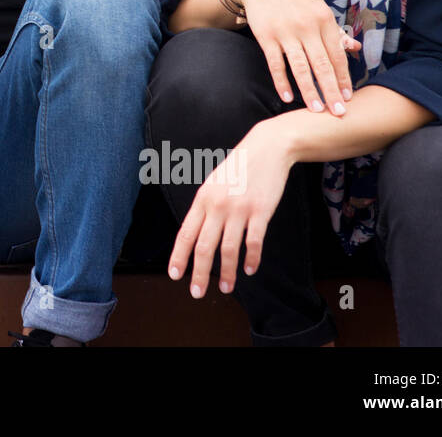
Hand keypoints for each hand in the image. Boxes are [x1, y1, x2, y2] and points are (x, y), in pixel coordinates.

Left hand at [168, 119, 296, 297]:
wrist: (266, 148)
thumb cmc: (239, 167)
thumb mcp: (214, 184)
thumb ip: (205, 208)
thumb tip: (197, 234)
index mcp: (202, 199)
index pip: (185, 234)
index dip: (179, 257)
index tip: (174, 275)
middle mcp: (217, 206)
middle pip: (203, 247)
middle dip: (198, 273)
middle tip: (196, 293)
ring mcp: (239, 209)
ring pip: (228, 249)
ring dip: (226, 273)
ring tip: (225, 288)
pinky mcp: (260, 211)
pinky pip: (253, 242)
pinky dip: (251, 259)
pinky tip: (249, 269)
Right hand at [228, 0, 361, 114]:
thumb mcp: (319, 8)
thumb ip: (335, 31)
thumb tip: (355, 48)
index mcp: (324, 20)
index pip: (337, 56)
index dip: (343, 78)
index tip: (347, 98)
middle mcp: (307, 27)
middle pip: (322, 65)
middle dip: (331, 91)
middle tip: (339, 113)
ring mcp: (286, 33)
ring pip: (301, 68)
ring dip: (309, 91)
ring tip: (316, 110)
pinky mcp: (266, 36)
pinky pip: (276, 64)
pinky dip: (282, 82)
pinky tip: (287, 98)